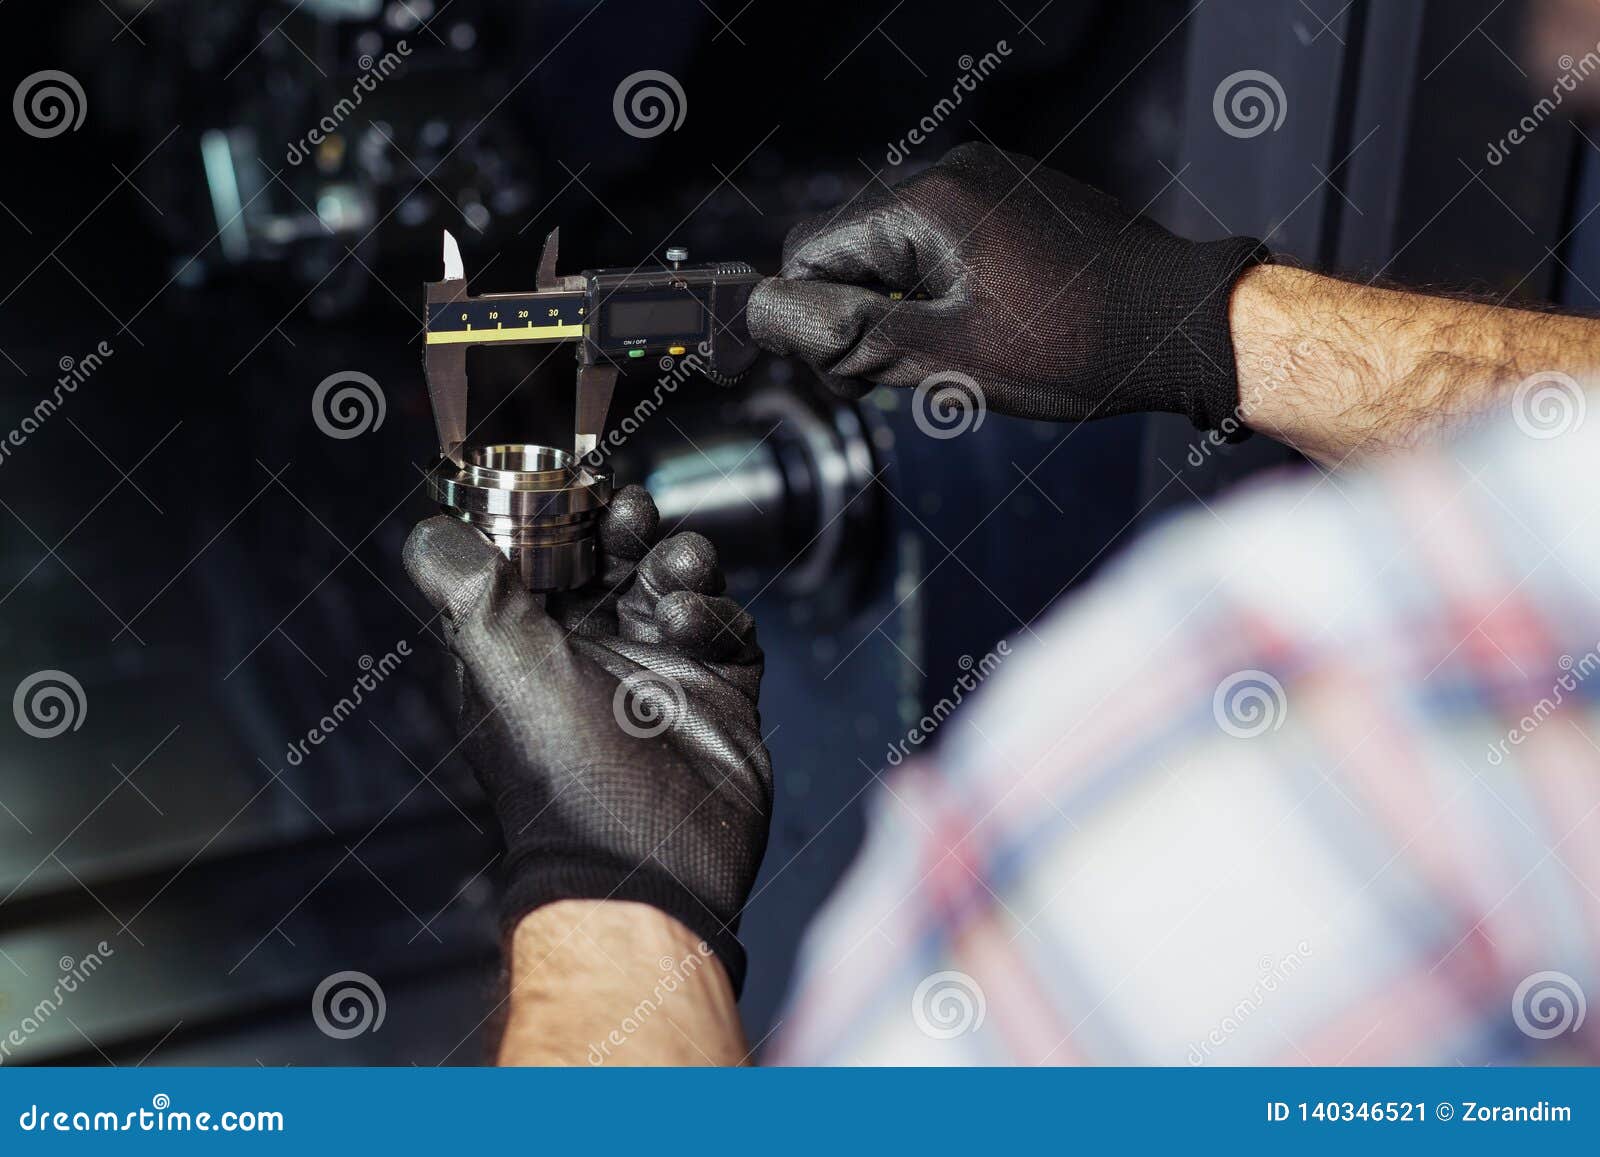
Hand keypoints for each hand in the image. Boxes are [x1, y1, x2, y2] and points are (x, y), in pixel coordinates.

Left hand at [403, 486, 770, 991]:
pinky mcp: (720, 694)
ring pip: (681, 582)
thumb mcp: (501, 664)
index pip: (550, 558)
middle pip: (622, 558)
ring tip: (671, 578)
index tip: (575, 485)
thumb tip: (429, 530)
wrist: (646, 860)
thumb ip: (469, 586)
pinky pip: (731, 628)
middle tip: (629, 515)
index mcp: (535, 647)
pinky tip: (690, 631)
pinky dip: (717, 615)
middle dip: (629, 526)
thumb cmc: (563, 776)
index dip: (562, 516)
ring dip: (680, 562)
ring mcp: (663, 672)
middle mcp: (598, 655)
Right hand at [747, 142, 1265, 432]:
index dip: (814, 322)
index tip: (855, 377)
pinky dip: (940, 285)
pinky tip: (983, 325)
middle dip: (857, 313)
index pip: (809, 252)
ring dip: (899, 304)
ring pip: (894, 245)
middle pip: (849, 245)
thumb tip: (764, 314)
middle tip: (901, 376)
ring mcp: (989, 179)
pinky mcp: (1017, 197)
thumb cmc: (1079, 348)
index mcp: (926, 201)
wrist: (1185, 324)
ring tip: (952, 353)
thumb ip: (848, 335)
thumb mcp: (949, 358)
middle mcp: (952, 171)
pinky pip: (942, 237)